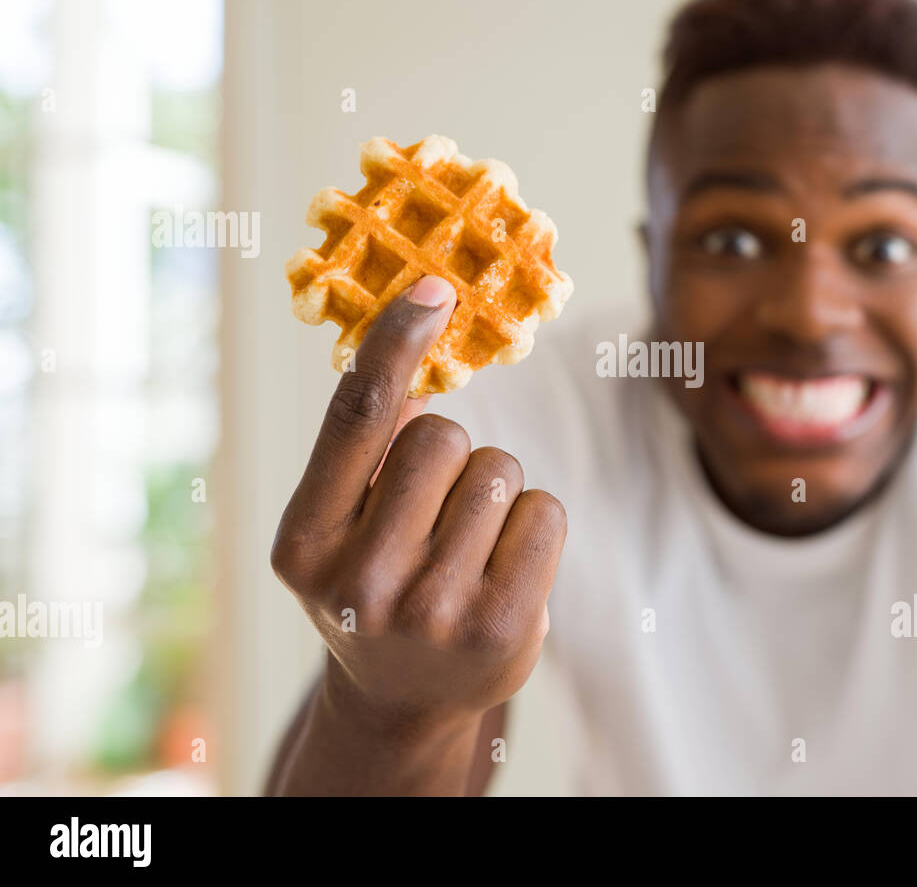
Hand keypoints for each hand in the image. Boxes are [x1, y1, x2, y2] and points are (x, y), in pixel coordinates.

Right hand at [271, 275, 565, 733]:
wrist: (403, 698)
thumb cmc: (374, 585)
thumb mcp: (339, 527)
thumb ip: (363, 456)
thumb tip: (413, 372)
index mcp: (305, 543)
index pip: (356, 418)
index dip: (396, 341)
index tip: (433, 286)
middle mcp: (360, 581)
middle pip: (442, 435)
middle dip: (450, 454)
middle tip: (433, 513)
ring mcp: (434, 610)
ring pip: (499, 470)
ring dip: (492, 491)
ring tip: (464, 549)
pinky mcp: (502, 626)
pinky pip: (543, 510)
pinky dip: (531, 524)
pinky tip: (502, 569)